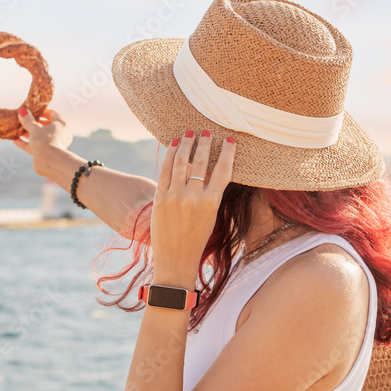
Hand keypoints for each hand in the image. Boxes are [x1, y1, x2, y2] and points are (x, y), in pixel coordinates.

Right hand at [11, 106, 72, 175]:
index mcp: (61, 125)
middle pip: (46, 126)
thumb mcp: (34, 128)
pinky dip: (27, 143)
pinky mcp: (46, 154)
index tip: (33, 110)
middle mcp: (60, 135)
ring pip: (40, 137)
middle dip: (34, 123)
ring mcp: (53, 145)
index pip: (53, 114)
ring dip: (29, 133)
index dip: (43, 111)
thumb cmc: (45, 141)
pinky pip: (36, 146)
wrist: (49, 162)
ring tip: (18, 129)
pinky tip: (15, 140)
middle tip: (24, 119)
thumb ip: (28, 120)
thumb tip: (22, 111)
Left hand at [151, 130, 235, 286]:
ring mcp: (175, 196)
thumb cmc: (196, 238)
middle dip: (205, 143)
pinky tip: (173, 145)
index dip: (228, 153)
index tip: (230, 140)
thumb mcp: (210, 216)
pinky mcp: (160, 197)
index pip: (223, 170)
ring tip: (189, 133)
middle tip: (207, 131)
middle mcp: (194, 197)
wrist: (175, 259)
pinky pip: (166, 171)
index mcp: (212, 202)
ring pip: (182, 162)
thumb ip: (209, 193)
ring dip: (187, 144)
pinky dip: (170, 155)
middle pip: (202, 162)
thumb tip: (204, 166)